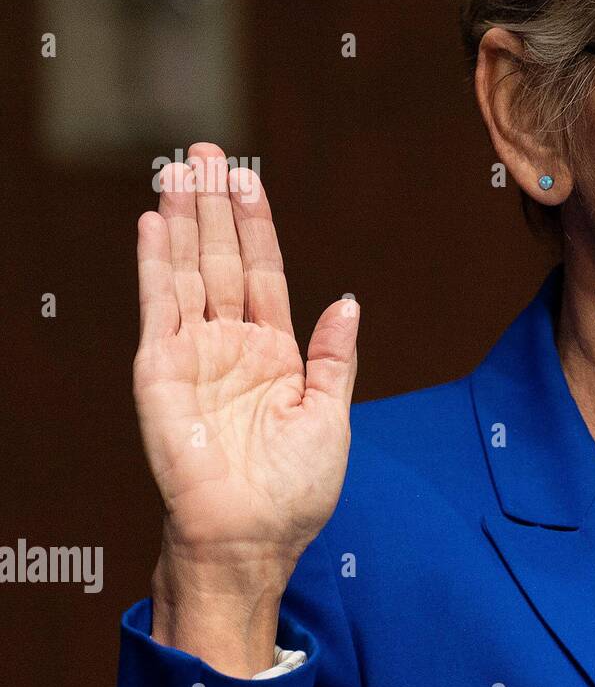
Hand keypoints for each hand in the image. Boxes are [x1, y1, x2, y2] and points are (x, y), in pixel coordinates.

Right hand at [134, 142, 358, 607]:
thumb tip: (347, 299)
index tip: (248, 176)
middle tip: (207, 149)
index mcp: (273, 354)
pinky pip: (159, 306)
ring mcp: (193, 354)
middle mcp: (230, 346)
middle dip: (215, 204)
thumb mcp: (330, 413)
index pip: (263, 272)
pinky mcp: (161, 371)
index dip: (256, 224)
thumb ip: (334, 354)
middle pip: (222, 259)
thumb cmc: (294, 489)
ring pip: (188, 270)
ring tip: (179, 166)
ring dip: (184, 218)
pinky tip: (156, 222)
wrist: (251, 538)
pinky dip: (156, 263)